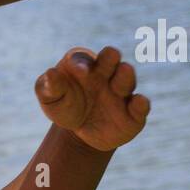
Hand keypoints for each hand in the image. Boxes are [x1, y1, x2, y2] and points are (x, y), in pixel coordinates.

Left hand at [34, 46, 149, 152]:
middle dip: (111, 57)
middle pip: (110, 60)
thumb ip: (48, 86)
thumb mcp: (50, 99)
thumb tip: (50, 74)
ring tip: (125, 70)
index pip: (82, 58)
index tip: (78, 69)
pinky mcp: (132, 114)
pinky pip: (140, 107)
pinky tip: (139, 102)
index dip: (80, 62)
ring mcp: (121, 93)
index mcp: (84, 65)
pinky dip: (141, 104)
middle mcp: (106, 74)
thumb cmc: (64, 106)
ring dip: (126, 75)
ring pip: (127, 79)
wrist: (80, 133)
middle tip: (111, 56)